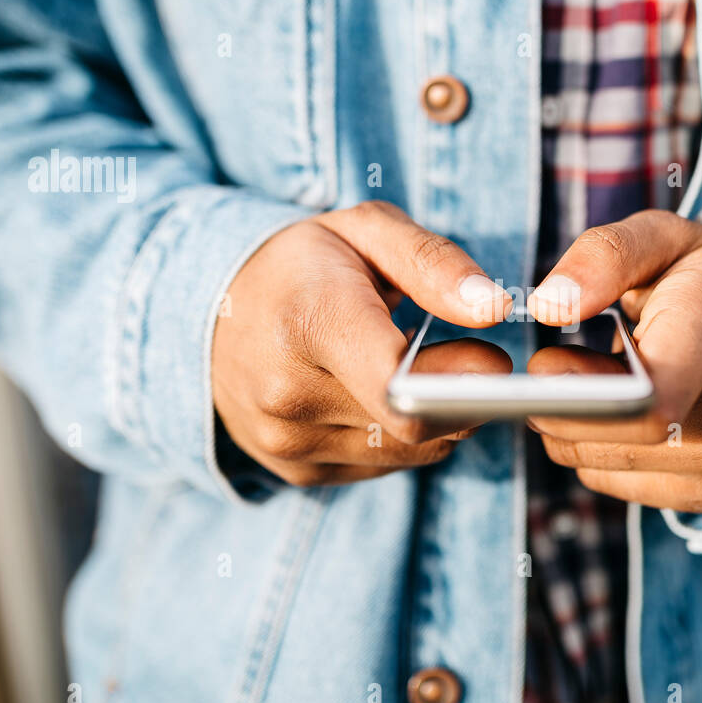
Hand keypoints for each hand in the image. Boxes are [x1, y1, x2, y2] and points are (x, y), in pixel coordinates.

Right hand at [213, 201, 512, 486]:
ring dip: (432, 418)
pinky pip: (384, 465)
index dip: (461, 382)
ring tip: (411, 367)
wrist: (209, 307)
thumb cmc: (303, 263)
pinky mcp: (295, 471)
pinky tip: (378, 394)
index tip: (492, 358)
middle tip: (465, 355)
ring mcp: (286, 441)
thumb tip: (493, 308)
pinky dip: (399, 437)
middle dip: (458, 395)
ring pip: (409, 451)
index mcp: (309, 323)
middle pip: (415, 424)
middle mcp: (288, 393)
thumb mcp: (367, 231)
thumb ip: (435, 263)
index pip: (398, 390)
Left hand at [526, 210, 701, 512]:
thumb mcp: (664, 240)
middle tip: (558, 360)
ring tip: (605, 380)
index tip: (545, 365)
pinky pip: (612, 482)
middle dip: (559, 400)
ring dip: (575, 426)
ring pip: (595, 462)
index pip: (653, 397)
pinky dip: (599, 450)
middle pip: (607, 433)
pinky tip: (624, 413)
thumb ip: (604, 255)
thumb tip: (548, 305)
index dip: (584, 397)